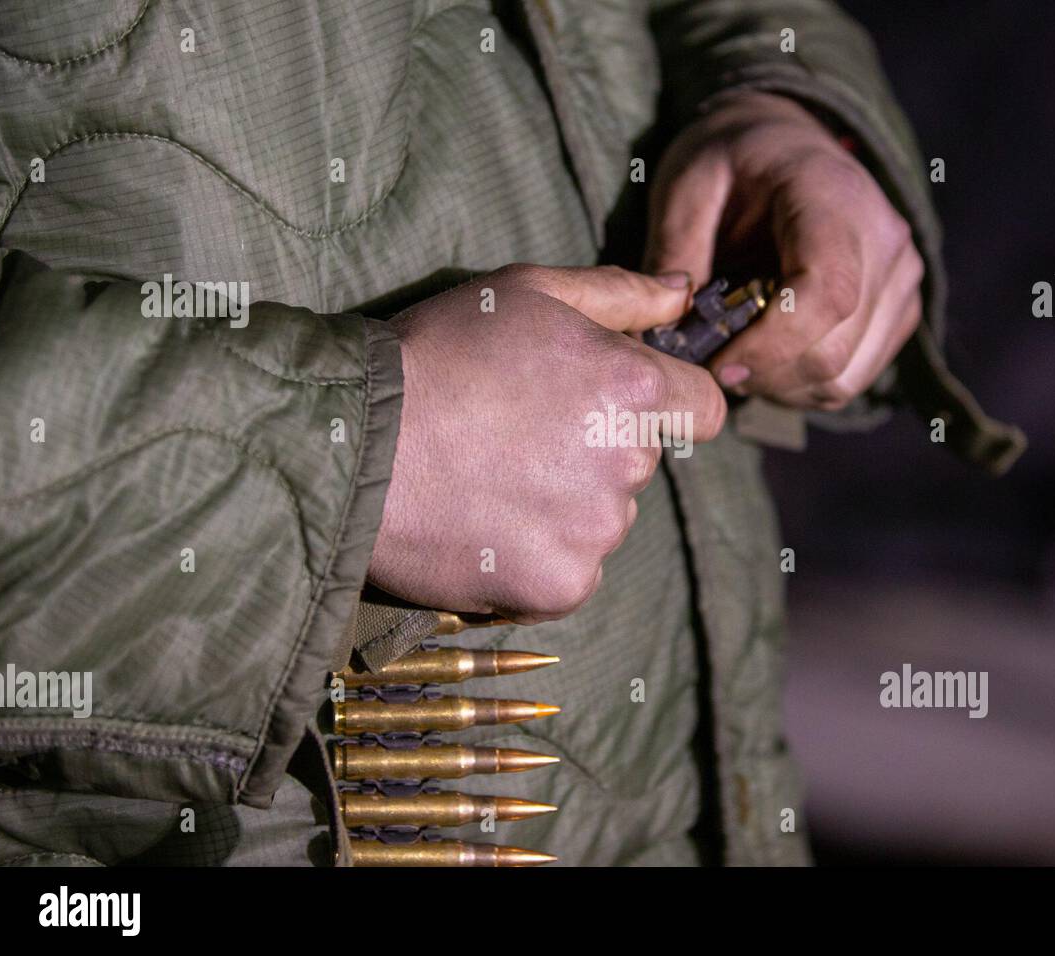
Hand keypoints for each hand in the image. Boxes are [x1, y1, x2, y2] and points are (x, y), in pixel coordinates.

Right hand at [368, 264, 725, 623]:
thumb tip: (687, 298)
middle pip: (640, 464)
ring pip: (603, 520)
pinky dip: (536, 557)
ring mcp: (596, 533)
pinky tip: (484, 526)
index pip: (703, 409)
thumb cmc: (438, 353)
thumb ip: (623, 294)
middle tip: (516, 435)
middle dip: (598, 450)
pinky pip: (568, 572)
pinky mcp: (559, 586)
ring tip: (489, 479)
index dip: (666, 405)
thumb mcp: (528, 293)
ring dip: (565, 506)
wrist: (351, 445)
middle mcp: (629, 465)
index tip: (613, 406)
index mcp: (634, 390)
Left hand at [644, 91, 923, 410]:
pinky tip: (770, 358)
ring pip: (844, 377)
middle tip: (712, 362)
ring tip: (739, 356)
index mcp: (834, 198)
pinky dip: (805, 386)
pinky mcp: (901, 310)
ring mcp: (902, 279)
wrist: (785, 145)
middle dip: (763, 373)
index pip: (827, 294)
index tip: (718, 365)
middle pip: (833, 350)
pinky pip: (854, 378)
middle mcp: (885, 241)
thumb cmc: (732, 163)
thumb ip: (674, 256)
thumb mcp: (686, 189)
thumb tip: (662, 334)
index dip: (772, 346)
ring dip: (781, 386)